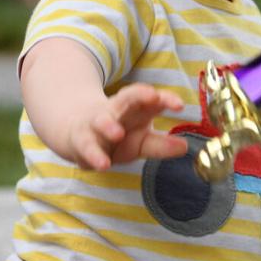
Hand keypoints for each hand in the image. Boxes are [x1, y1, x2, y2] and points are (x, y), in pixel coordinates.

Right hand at [66, 83, 187, 170]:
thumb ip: (160, 144)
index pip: (151, 99)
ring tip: (117, 134)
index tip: (179, 106)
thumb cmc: (116, 136)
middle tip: (154, 97)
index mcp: (134, 109)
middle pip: (126, 98)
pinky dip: (94, 155)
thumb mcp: (140, 140)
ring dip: (108, 125)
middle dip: (138, 96)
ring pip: (101, 120)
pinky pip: (87, 146)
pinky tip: (102, 165)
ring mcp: (96, 124)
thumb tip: (185, 147)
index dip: (165, 99)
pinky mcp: (81, 140)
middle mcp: (116, 112)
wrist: (75, 132)